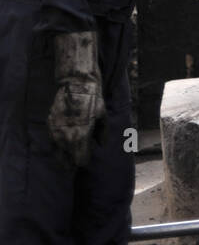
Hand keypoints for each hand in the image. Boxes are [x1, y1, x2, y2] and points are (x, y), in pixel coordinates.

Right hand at [46, 31, 105, 167]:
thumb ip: (102, 133)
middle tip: (79, 155)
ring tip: (70, 152)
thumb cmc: (92, 98)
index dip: (85, 160)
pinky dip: (57, 145)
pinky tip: (63, 143)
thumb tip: (101, 145)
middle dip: (74, 160)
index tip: (88, 154)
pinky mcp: (49, 125)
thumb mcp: (102, 115)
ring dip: (65, 154)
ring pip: (58, 154)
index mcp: (80, 137)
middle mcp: (66, 137)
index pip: (80, 161)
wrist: (75, 83)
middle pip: (68, 161)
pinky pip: (52, 142)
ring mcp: (55, 132)